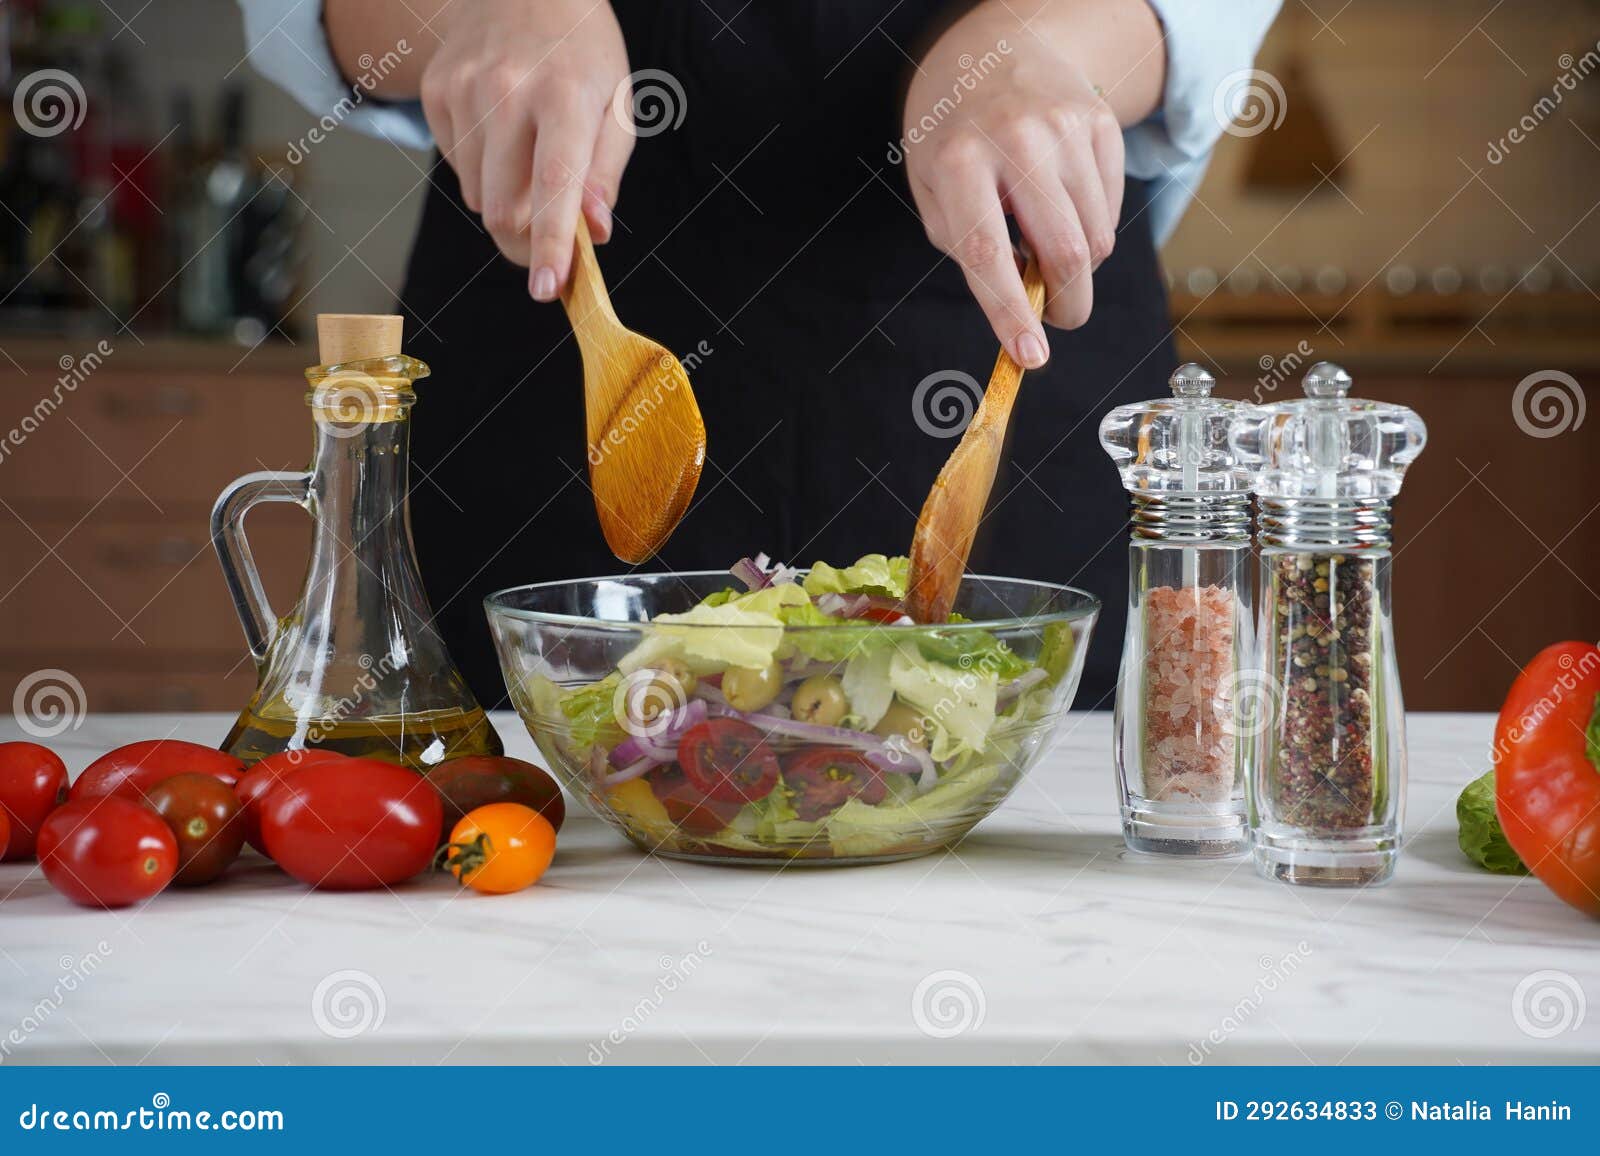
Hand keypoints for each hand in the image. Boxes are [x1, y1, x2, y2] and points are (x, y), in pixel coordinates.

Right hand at [420, 0, 632, 299]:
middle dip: (527, 244)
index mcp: (563, 95)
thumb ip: (605, 172)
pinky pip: (458, 169)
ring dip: (507, 204)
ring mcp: (464, 91)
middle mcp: (507, 92)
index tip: (547, 288)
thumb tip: (595, 230)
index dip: (551, 243)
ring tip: (528, 161)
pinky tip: (501, 135)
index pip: (554, 184)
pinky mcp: (436, 93)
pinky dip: (483, 173)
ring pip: (479, 198)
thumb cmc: (582, 55)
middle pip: (506, 208)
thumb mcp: (616, 103)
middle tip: (547, 251)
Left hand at [903, 6, 1126, 366]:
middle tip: (1057, 320)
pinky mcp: (1101, 124)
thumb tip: (1023, 302)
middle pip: (1064, 253)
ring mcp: (1066, 128)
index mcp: (958, 161)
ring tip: (1046, 245)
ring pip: (1096, 239)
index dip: (1010, 314)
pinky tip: (1062, 205)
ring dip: (1077, 267)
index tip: (1030, 356)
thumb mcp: (933, 187)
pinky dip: (1090, 228)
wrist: (995, 48)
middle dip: (1067, 305)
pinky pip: (1111, 209)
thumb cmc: (953, 134)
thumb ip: (967, 246)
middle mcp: (1017, 141)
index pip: (987, 254)